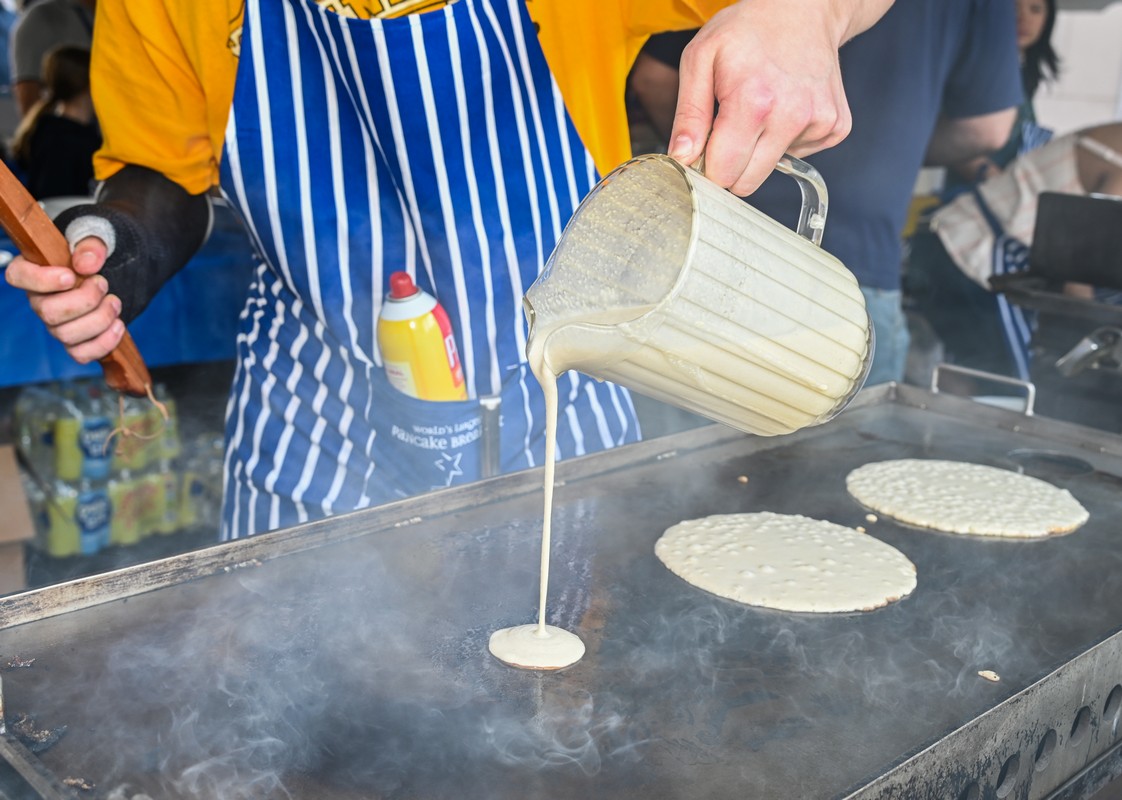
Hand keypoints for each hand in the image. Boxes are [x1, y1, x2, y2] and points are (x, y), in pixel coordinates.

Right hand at [4, 237, 124, 362]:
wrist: (114, 277)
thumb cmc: (95, 257)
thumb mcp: (97, 241)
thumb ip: (91, 246)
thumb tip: (87, 263)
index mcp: (35, 271)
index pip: (17, 276)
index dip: (41, 280)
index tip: (69, 276)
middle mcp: (40, 301)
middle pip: (48, 312)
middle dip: (84, 300)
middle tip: (103, 283)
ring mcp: (56, 325)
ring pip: (66, 335)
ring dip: (99, 319)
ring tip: (114, 302)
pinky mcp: (75, 342)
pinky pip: (81, 354)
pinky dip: (104, 343)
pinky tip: (118, 325)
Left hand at [669, 0, 880, 195]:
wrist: (803, 8)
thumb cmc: (747, 30)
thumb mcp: (700, 58)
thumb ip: (689, 114)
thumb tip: (682, 157)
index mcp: (753, 102)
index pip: (723, 173)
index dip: (708, 166)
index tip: (705, 148)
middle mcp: (791, 116)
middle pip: (747, 181)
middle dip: (732, 163)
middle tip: (730, 127)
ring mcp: (819, 122)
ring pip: (773, 170)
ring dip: (760, 149)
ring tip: (761, 108)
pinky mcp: (835, 126)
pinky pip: (800, 156)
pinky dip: (786, 139)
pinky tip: (785, 107)